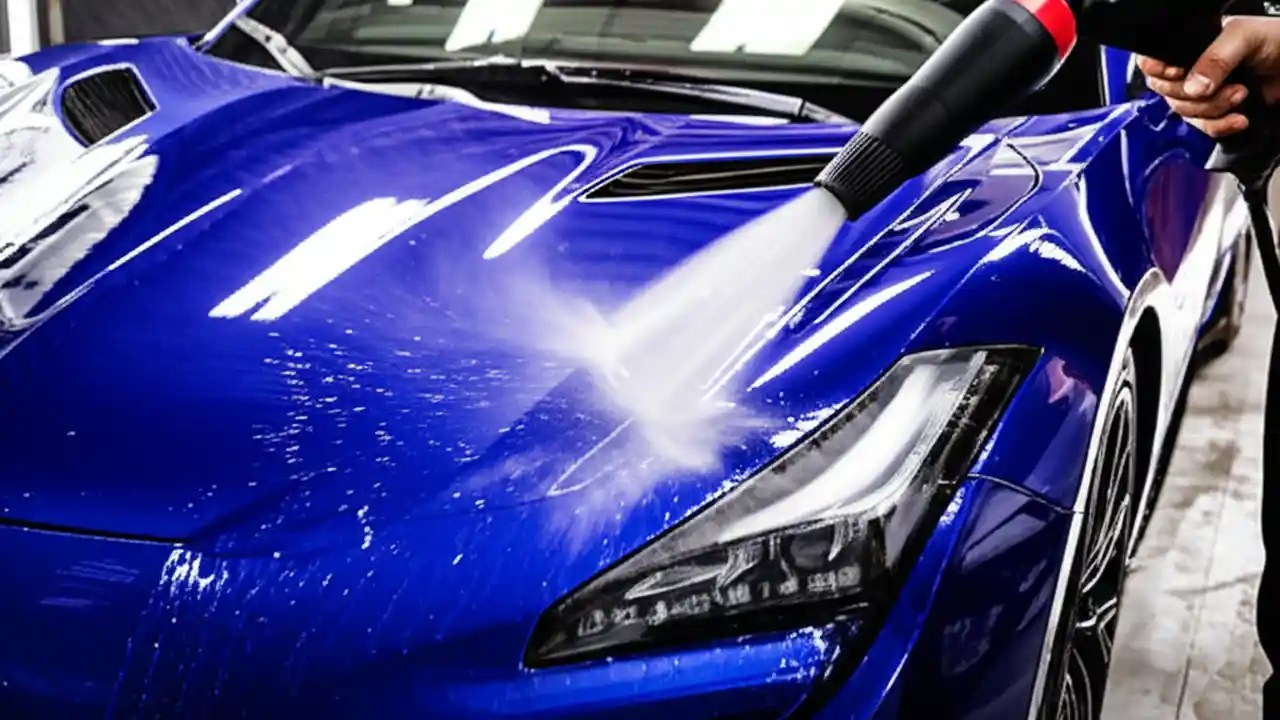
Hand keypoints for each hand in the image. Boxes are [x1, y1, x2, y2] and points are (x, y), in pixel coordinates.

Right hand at [1138, 17, 1279, 137]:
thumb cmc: (1276, 40)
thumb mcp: (1242, 37)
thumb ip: (1214, 59)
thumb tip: (1191, 87)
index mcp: (1190, 45)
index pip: (1153, 62)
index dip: (1158, 72)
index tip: (1177, 74)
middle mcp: (1191, 69)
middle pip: (1168, 93)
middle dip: (1197, 96)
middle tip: (1226, 85)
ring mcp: (1203, 93)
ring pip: (1186, 113)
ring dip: (1214, 110)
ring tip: (1241, 95)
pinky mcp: (1217, 113)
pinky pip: (1204, 128)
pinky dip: (1221, 127)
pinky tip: (1239, 118)